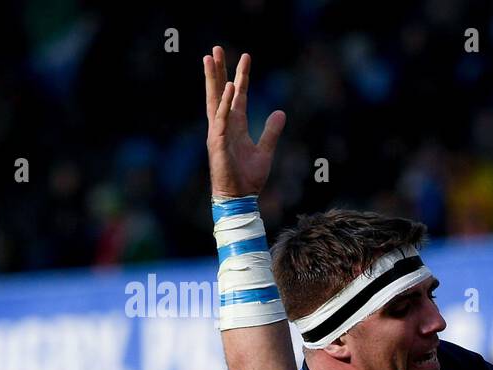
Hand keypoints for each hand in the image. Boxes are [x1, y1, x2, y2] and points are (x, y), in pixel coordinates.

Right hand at [203, 46, 285, 198]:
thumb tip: (281, 113)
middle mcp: (224, 125)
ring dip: (214, 78)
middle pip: (220, 92)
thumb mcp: (265, 151)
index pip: (237, 96)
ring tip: (211, 58)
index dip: (240, 77)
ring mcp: (219, 132)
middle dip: (219, 71)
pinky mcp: (219, 142)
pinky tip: (227, 88)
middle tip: (216, 49)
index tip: (245, 58)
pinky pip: (221, 118)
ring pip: (215, 100)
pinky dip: (224, 103)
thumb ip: (271, 131)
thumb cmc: (248, 177)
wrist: (240, 197)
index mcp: (235, 126)